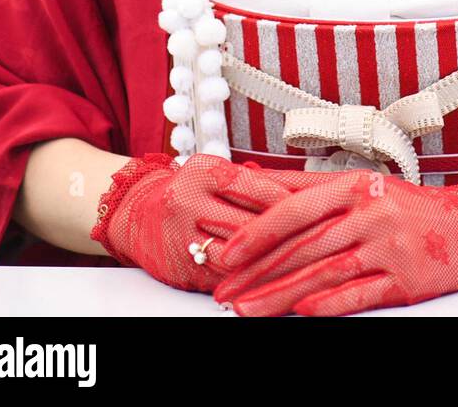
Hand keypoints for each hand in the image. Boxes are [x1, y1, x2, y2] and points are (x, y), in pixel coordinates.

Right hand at [90, 153, 325, 292]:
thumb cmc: (191, 189)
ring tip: (305, 267)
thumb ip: (262, 182)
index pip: (256, 187)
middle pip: (250, 225)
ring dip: (271, 265)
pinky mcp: (179, 268)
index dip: (291, 203)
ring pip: (238, 258)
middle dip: (288, 237)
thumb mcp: (220, 173)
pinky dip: (248, 284)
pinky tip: (271, 286)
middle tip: (323, 242)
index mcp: (205, 171)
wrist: (135, 212)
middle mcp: (189, 200)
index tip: (320, 210)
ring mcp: (181, 237)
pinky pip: (222, 279)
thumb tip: (316, 185)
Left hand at [211, 166, 457, 315]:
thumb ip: (310, 188)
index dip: (256, 231)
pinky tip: (301, 314)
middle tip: (223, 292)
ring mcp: (388, 246)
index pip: (294, 207)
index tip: (224, 253)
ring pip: (323, 272)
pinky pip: (360, 293)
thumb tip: (256, 181)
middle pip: (302, 245)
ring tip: (247, 312)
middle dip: (257, 272)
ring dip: (279, 296)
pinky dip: (329, 305)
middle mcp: (369, 212)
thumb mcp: (362, 186)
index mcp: (354, 186)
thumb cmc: (409, 207)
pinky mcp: (405, 278)